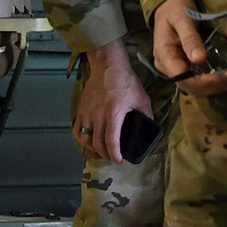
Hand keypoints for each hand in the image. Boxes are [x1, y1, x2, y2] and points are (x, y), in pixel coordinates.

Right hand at [71, 39, 153, 155]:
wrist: (108, 65)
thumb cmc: (125, 81)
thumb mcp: (142, 98)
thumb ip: (147, 114)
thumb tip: (150, 126)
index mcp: (114, 112)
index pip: (111, 140)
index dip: (115, 154)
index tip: (119, 160)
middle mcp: (98, 114)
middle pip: (98, 143)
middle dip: (106, 154)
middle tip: (113, 157)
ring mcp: (88, 112)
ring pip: (86, 138)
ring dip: (93, 148)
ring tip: (101, 150)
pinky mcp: (81, 108)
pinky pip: (77, 128)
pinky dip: (82, 137)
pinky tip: (89, 139)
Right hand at [150, 0, 226, 96]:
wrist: (169, 6)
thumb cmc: (176, 9)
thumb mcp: (183, 19)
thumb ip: (190, 38)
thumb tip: (199, 59)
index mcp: (164, 55)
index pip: (183, 78)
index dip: (203, 82)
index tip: (223, 76)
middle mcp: (166, 66)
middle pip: (189, 86)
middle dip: (212, 85)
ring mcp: (173, 68)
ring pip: (193, 87)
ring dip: (212, 87)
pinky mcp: (182, 67)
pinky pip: (195, 81)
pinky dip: (210, 83)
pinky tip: (224, 78)